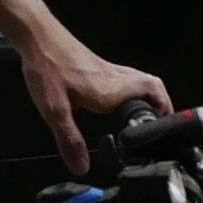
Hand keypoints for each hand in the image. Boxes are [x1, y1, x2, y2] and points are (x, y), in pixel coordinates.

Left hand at [10, 14, 168, 170]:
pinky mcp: (96, 64)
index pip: (151, 95)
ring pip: (139, 79)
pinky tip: (116, 100)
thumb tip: (82, 168)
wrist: (37, 35)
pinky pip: (124, 76)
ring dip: (147, 94)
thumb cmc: (47, 67)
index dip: (163, 111)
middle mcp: (114, 77)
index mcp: (111, 89)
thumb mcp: (55, 110)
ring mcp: (106, 68)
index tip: (165, 129)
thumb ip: (70, 140)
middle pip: (151, 84)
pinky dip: (131, 88)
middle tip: (160, 121)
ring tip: (144, 113)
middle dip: (161, 103)